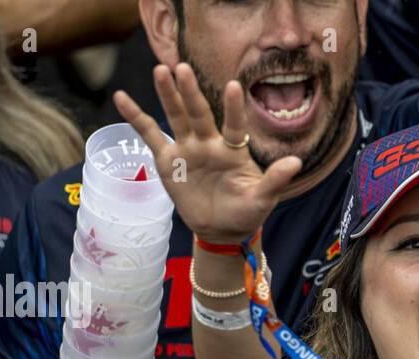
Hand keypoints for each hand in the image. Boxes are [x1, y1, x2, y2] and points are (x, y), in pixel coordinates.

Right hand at [114, 63, 301, 244]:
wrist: (222, 229)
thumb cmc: (246, 211)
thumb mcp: (263, 199)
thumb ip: (275, 180)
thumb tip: (296, 163)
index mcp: (234, 150)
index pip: (235, 125)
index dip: (234, 108)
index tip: (233, 86)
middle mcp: (210, 143)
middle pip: (199, 113)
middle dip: (190, 92)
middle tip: (182, 68)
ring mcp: (188, 148)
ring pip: (177, 117)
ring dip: (168, 96)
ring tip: (161, 70)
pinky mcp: (169, 159)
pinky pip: (151, 135)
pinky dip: (136, 117)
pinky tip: (121, 98)